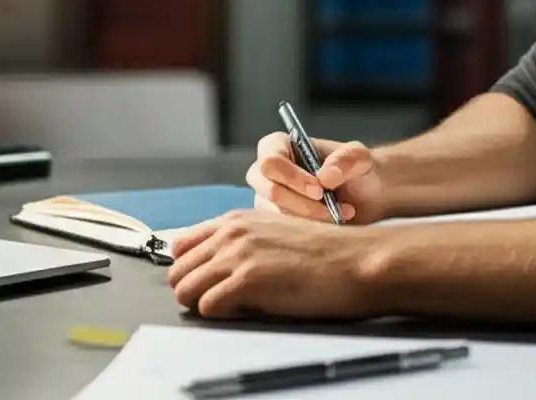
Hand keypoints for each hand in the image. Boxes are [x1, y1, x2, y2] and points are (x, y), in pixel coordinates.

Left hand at [166, 210, 380, 318]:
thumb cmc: (327, 252)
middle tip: (219, 302)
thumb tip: (219, 268)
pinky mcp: (248, 279)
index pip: (182, 245)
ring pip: (184, 288)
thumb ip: (243, 243)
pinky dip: (221, 315)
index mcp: (235, 220)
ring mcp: (237, 254)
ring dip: (203, 303)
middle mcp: (230, 233)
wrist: (358, 260)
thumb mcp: (274, 233)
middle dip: (193, 290)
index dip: (191, 269)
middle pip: (177, 270)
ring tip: (233, 308)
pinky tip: (246, 311)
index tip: (206, 283)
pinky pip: (207, 306)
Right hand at [247, 134, 389, 224]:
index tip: (320, 190)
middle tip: (333, 208)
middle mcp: (267, 172)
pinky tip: (332, 223)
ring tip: (343, 213)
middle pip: (269, 191)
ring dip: (312, 218)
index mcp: (279, 146)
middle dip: (302, 204)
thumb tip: (325, 177)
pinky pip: (283, 231)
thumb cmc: (359, 169)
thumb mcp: (361, 157)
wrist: (369, 196)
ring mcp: (269, 198)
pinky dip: (310, 230)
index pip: (270, 163)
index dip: (292, 178)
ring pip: (276, 215)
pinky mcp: (276, 221)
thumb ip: (347, 159)